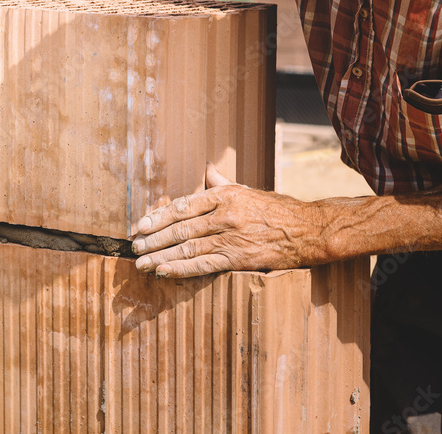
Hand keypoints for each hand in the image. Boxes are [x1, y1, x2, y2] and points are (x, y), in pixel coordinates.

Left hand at [131, 163, 332, 277]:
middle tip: (134, 247)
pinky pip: (203, 264)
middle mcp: (223, 215)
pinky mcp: (238, 258)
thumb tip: (208, 170)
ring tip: (141, 263)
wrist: (307, 230)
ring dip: (160, 256)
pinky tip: (164, 271)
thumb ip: (222, 184)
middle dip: (153, 239)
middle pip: (179, 228)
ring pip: (186, 247)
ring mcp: (230, 237)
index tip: (141, 225)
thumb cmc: (276, 209)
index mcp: (223, 196)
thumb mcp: (248, 191)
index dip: (158, 217)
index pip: (182, 206)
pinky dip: (181, 268)